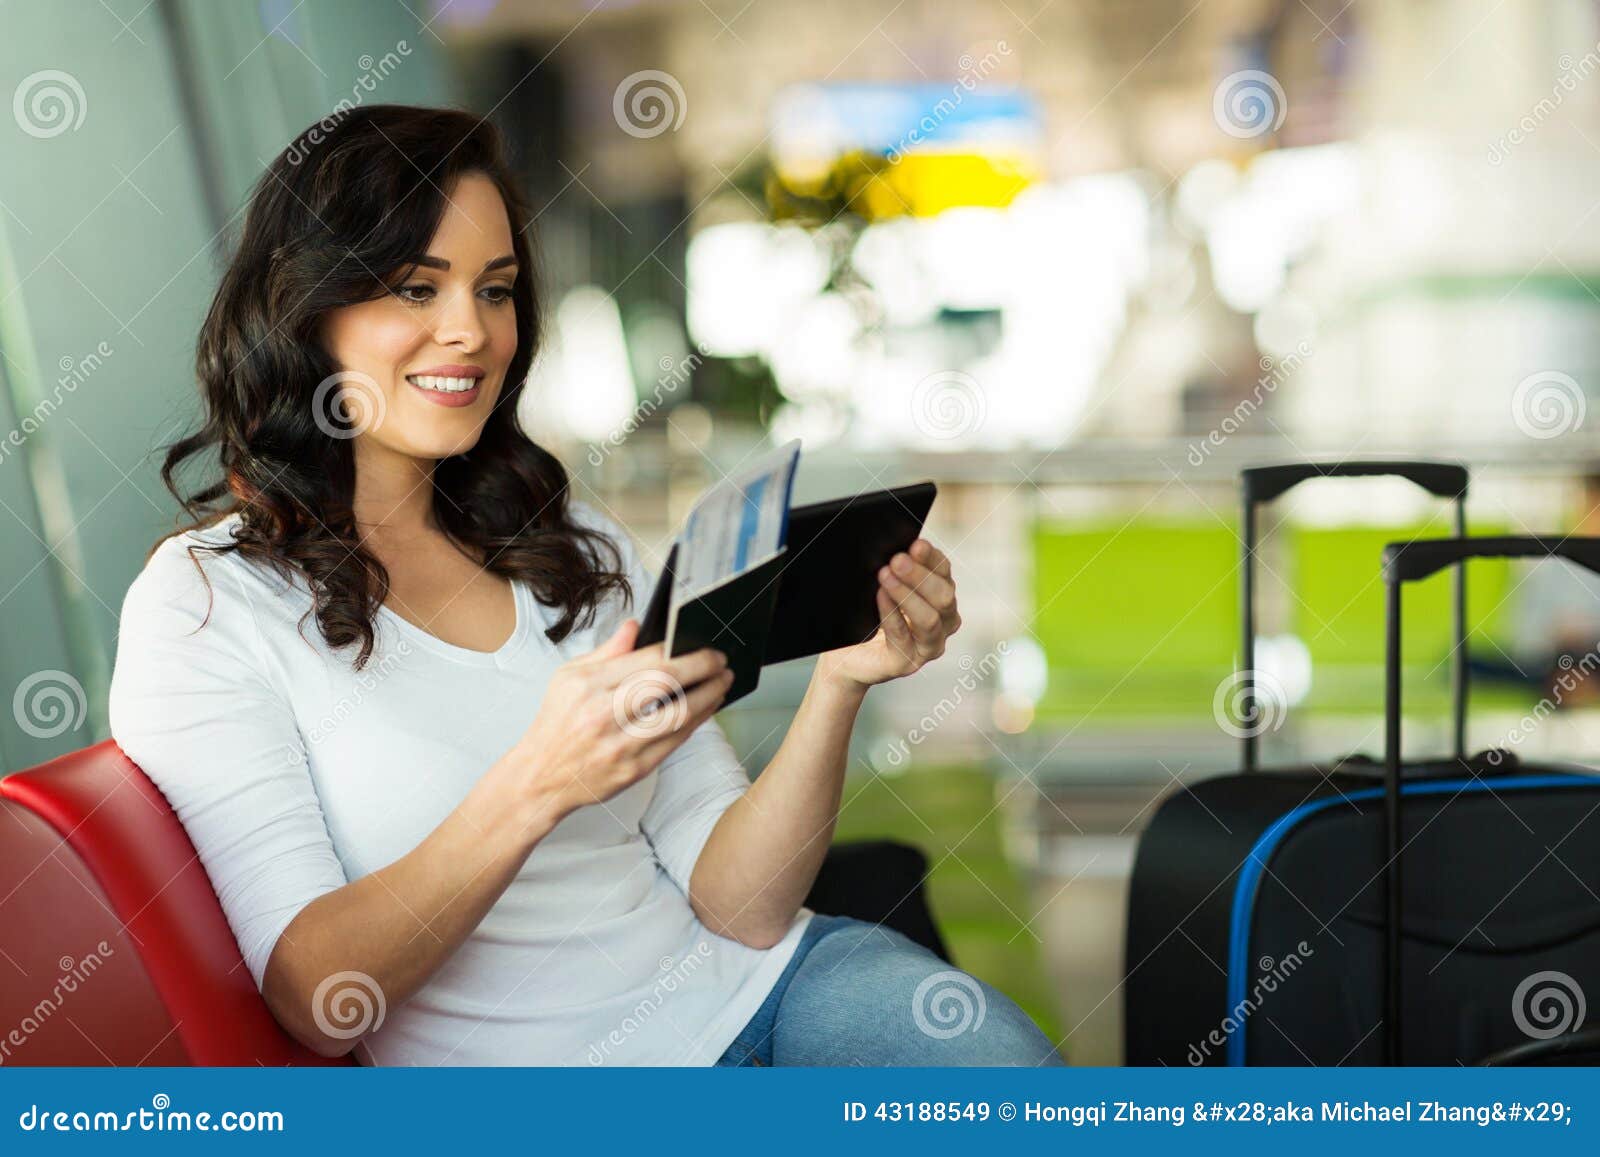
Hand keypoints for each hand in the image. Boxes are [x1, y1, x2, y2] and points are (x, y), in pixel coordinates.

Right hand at [503, 619, 733, 825]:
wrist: (541, 776)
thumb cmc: (556, 723)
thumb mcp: (568, 677)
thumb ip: (606, 652)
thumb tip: (635, 627)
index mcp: (588, 686)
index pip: (644, 660)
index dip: (677, 649)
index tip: (695, 642)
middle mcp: (603, 714)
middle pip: (665, 683)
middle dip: (701, 667)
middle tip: (720, 660)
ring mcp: (620, 745)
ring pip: (677, 715)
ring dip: (708, 696)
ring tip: (722, 682)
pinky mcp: (632, 770)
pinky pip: (674, 742)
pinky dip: (696, 723)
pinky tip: (706, 709)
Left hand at [815, 538, 961, 692]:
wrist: (846, 654)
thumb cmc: (868, 616)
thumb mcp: (885, 587)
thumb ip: (895, 570)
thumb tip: (895, 548)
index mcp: (941, 598)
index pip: (944, 573)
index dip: (932, 557)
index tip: (916, 544)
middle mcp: (944, 623)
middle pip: (944, 596)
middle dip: (920, 575)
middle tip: (897, 559)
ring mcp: (928, 646)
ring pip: (930, 619)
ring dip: (907, 594)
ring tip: (885, 576)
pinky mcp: (907, 663)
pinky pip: (903, 637)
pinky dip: (891, 614)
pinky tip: (880, 597)